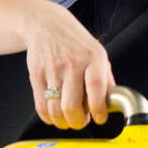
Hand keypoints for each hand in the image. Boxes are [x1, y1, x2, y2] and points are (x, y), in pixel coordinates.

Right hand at [20, 0, 114, 128]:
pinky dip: (48, 117)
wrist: (46, 25)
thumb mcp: (98, 54)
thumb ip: (106, 79)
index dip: (98, 109)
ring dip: (63, 122)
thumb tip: (111, 104)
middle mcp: (72, 63)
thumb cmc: (75, 42)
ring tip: (69, 120)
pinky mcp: (36, 75)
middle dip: (78, 122)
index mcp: (93, 58)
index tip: (100, 118)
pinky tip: (54, 116)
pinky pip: (41, 106)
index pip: (96, 88)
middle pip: (72, 105)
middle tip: (81, 122)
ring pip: (55, 109)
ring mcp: (52, 70)